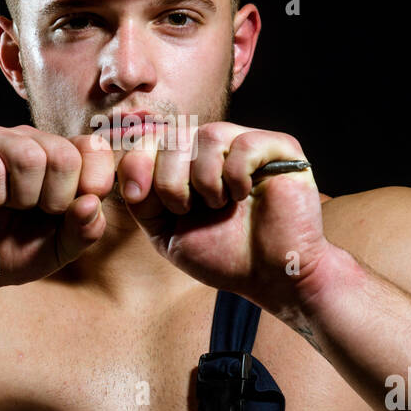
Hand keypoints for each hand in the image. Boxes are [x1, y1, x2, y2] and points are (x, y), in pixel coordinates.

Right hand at [0, 125, 114, 299]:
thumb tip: (91, 203)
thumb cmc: (15, 250)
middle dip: (54, 200)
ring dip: (21, 198)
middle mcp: (32, 140)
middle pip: (64, 156)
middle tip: (33, 213)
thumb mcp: (61, 248)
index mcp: (62, 156)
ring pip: (29, 158)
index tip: (71, 211)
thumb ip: (85, 229)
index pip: (95, 148)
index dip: (92, 184)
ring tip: (8, 207)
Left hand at [116, 121, 331, 318]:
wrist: (270, 276)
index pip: (151, 139)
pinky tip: (244, 195)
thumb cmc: (223, 255)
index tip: (139, 196)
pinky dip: (236, 175)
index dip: (137, 162)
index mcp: (186, 163)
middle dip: (170, 179)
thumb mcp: (166, 233)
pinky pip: (244, 144)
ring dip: (204, 180)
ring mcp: (246, 144)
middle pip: (174, 135)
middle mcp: (214, 148)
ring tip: (219, 205)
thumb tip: (130, 173)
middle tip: (187, 209)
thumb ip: (143, 202)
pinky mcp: (280, 148)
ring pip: (208, 135)